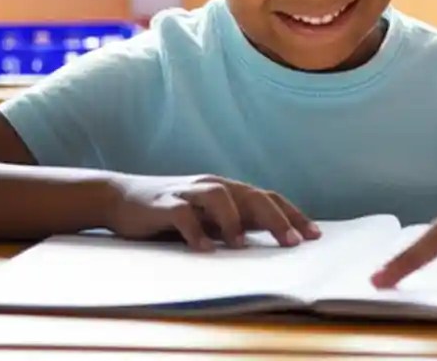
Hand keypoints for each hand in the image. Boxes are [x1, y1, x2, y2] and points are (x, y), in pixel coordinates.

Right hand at [104, 174, 320, 250]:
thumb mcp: (209, 218)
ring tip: (243, 245)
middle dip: (276, 218)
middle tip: (294, 243)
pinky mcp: (163, 204)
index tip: (315, 236)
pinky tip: (205, 250)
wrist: (121, 198)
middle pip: (252, 195)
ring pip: (220, 197)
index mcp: (229, 190)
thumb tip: (274, 238)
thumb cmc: (172, 212)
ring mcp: (188, 192)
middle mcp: (213, 186)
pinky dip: (195, 231)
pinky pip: (182, 215)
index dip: (293, 215)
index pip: (268, 198)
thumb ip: (237, 224)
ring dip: (234, 221)